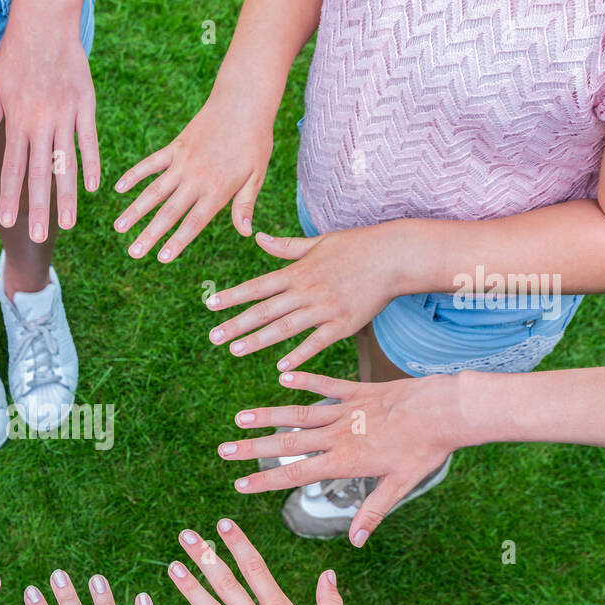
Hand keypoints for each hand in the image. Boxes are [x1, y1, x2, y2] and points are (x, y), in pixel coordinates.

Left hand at [0, 0, 98, 239]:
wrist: (45, 19)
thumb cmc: (16, 51)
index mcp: (16, 120)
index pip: (11, 168)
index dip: (10, 197)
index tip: (8, 222)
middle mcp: (40, 122)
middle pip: (39, 173)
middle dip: (38, 208)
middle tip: (38, 237)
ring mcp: (65, 114)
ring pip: (66, 163)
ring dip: (66, 196)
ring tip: (67, 224)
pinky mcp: (86, 104)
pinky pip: (89, 140)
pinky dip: (93, 163)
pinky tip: (94, 188)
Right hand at [114, 91, 273, 262]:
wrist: (243, 101)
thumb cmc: (254, 141)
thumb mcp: (257, 175)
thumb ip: (245, 204)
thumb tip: (246, 233)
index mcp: (217, 190)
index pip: (194, 222)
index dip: (177, 241)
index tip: (161, 258)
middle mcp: (196, 179)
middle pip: (168, 212)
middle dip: (149, 234)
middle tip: (133, 253)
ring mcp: (182, 162)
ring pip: (154, 191)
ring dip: (135, 210)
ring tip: (118, 227)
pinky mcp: (174, 147)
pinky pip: (150, 163)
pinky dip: (134, 174)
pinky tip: (118, 188)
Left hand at [205, 224, 409, 370]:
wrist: (394, 257)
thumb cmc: (356, 247)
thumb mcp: (317, 241)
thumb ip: (286, 246)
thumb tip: (257, 237)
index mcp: (297, 272)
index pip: (257, 286)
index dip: (232, 296)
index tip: (211, 306)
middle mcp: (306, 291)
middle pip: (264, 310)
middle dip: (236, 324)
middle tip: (213, 337)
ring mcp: (324, 309)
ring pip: (284, 328)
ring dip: (258, 340)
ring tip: (235, 350)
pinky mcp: (343, 324)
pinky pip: (316, 342)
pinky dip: (299, 355)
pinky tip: (281, 367)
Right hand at [221, 371, 461, 544]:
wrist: (445, 410)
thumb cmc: (426, 450)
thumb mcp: (401, 485)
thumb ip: (374, 511)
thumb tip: (356, 541)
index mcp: (345, 461)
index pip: (296, 474)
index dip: (265, 481)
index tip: (239, 486)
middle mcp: (338, 435)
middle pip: (287, 444)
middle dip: (252, 449)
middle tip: (224, 450)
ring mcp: (346, 410)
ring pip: (298, 414)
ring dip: (267, 415)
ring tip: (240, 417)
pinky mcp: (357, 391)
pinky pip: (325, 385)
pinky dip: (304, 380)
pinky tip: (283, 377)